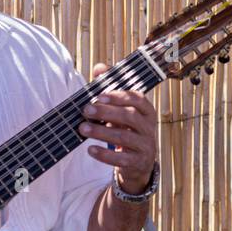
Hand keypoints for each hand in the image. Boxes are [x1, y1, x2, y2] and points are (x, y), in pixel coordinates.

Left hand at [78, 72, 158, 194]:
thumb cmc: (127, 129)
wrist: (139, 162)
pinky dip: (105, 155)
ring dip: (102, 132)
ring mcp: (145, 146)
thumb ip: (110, 88)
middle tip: (86, 110)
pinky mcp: (138, 163)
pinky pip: (122, 159)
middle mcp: (149, 127)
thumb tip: (99, 67)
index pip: (137, 99)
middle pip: (130, 117)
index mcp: (147, 111)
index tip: (99, 96)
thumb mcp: (122, 110)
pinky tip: (90, 150)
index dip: (118, 97)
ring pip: (124, 138)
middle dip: (106, 113)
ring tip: (82, 128)